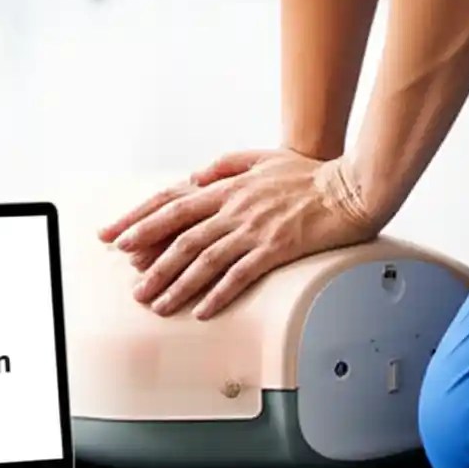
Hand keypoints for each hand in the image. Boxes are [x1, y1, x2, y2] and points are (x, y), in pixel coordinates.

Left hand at [97, 149, 382, 319]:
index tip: (117, 237)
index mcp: (227, 186)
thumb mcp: (262, 156)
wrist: (351, 187)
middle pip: (181, 236)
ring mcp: (253, 229)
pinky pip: (239, 275)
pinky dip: (217, 293)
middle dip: (150, 262)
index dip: (142, 221)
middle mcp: (234, 207)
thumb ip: (225, 164)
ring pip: (203, 260)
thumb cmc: (311, 174)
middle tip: (132, 285)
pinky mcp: (275, 249)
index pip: (173, 203)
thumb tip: (194, 176)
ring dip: (176, 285)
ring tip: (158, 305)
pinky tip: (201, 310)